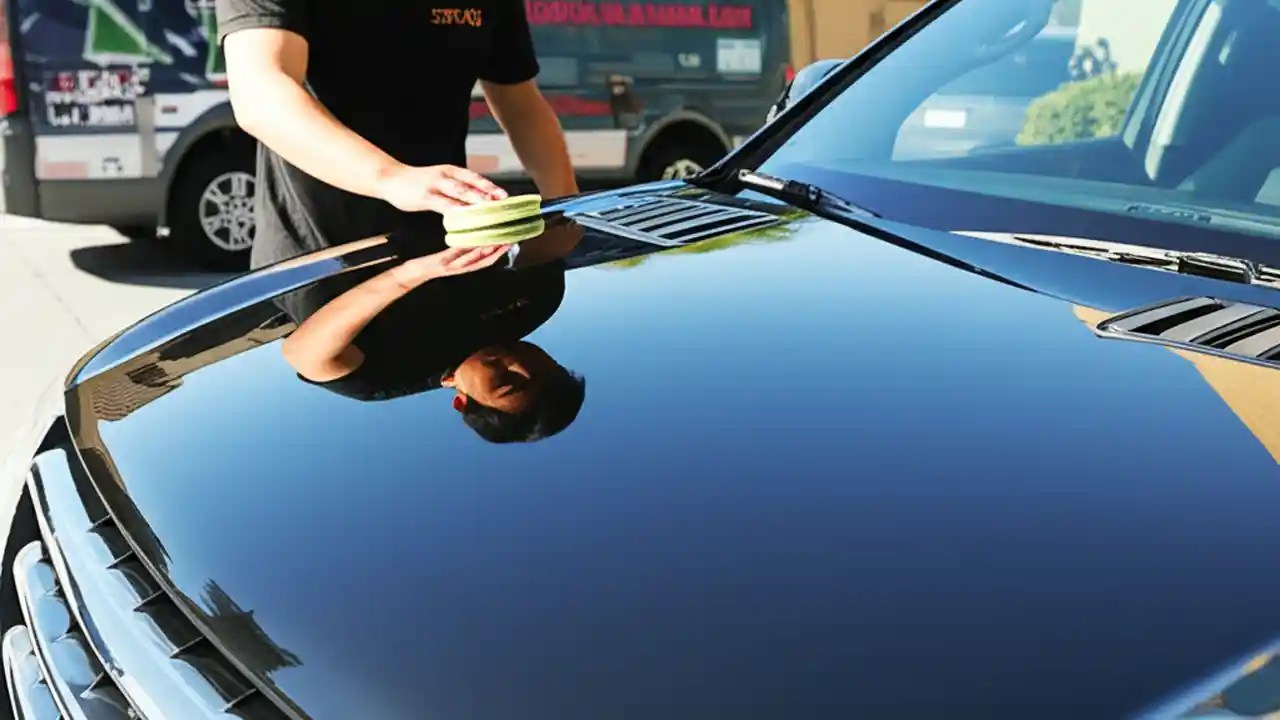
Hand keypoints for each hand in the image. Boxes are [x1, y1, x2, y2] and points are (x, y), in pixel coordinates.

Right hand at [377, 163, 507, 212]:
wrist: (390, 178)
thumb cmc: (417, 181)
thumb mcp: (440, 179)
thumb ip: (456, 187)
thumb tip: (477, 197)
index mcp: (451, 170)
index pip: (475, 178)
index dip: (491, 186)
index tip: (505, 196)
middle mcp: (446, 175)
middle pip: (472, 185)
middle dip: (489, 194)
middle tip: (504, 204)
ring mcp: (436, 185)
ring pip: (461, 193)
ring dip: (477, 202)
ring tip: (491, 211)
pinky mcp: (426, 197)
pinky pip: (445, 206)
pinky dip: (458, 214)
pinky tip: (467, 221)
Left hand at [386, 245, 511, 289]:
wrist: (413, 274)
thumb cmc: (429, 265)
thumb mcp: (447, 256)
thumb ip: (460, 249)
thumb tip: (471, 239)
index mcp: (464, 264)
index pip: (486, 258)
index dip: (500, 251)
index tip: (510, 240)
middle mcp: (462, 267)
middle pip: (485, 260)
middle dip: (499, 251)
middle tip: (510, 240)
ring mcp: (454, 266)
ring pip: (475, 259)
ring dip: (489, 251)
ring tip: (499, 241)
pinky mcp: (444, 264)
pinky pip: (460, 257)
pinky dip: (470, 252)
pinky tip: (477, 245)